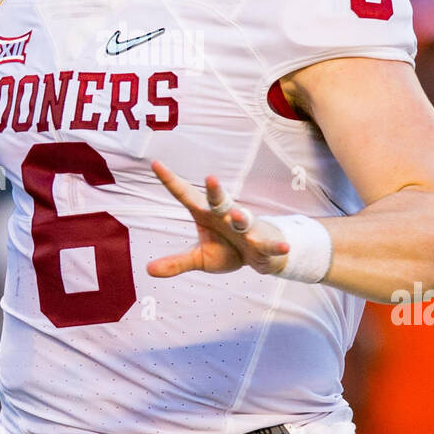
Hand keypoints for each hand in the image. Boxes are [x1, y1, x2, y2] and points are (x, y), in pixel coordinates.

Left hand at [146, 159, 291, 278]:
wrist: (260, 255)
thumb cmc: (227, 250)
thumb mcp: (200, 258)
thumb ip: (176, 262)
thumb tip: (148, 270)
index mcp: (206, 214)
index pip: (185, 195)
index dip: (171, 181)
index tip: (155, 164)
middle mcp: (226, 215)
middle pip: (219, 200)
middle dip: (215, 190)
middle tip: (210, 178)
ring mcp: (246, 228)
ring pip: (244, 219)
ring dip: (241, 217)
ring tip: (237, 215)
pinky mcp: (263, 243)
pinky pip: (270, 244)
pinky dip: (276, 245)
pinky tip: (284, 246)